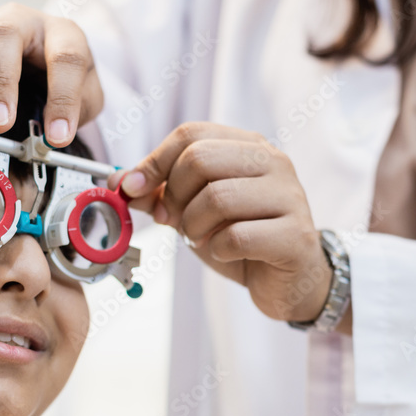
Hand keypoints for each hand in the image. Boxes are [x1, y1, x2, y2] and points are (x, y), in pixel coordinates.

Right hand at [0, 3, 103, 144]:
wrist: (40, 59)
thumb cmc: (62, 78)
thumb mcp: (85, 96)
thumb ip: (76, 113)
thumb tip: (51, 139)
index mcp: (61, 34)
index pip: (66, 58)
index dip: (63, 98)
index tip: (56, 136)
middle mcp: (19, 20)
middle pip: (3, 35)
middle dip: (0, 82)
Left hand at [111, 122, 332, 323]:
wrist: (289, 281)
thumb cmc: (243, 241)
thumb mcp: (195, 212)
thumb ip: (161, 194)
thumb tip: (120, 182)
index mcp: (249, 146)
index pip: (191, 134)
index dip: (154, 162)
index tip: (133, 189)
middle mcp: (273, 162)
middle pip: (200, 159)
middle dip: (173, 196)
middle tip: (172, 222)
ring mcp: (289, 196)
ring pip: (217, 197)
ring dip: (194, 226)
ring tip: (201, 239)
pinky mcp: (295, 235)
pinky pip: (237, 236)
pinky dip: (217, 249)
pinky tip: (224, 252)